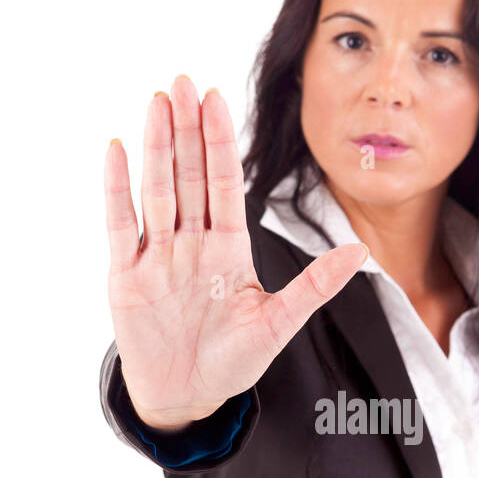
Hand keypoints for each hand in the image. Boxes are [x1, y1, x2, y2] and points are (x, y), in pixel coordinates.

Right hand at [104, 75, 368, 430]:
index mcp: (229, 248)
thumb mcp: (279, 324)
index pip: (224, 184)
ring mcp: (158, 256)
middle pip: (189, 175)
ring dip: (156, 147)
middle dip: (188, 129)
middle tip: (183, 80)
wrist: (186, 396)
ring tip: (156, 102)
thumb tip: (361, 252)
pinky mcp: (127, 276)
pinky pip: (121, 225)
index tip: (217, 97)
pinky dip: (118, 188)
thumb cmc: (232, 361)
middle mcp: (192, 243)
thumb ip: (315, 286)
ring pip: (157, 190)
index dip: (221, 142)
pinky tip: (118, 149)